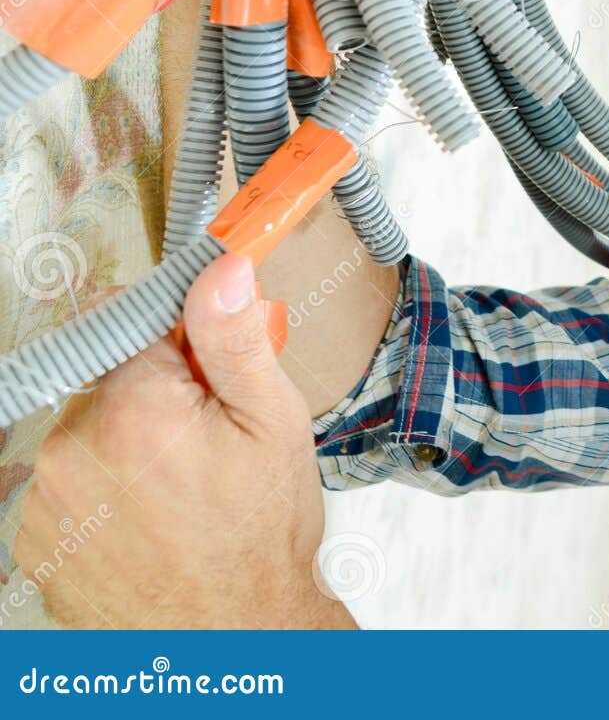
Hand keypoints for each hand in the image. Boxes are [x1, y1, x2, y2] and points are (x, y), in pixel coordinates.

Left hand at [13, 254, 353, 627]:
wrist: (235, 637)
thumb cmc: (261, 536)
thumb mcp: (274, 423)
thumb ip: (235, 339)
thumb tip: (220, 268)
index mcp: (133, 409)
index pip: (138, 326)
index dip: (182, 345)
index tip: (208, 370)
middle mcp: (72, 449)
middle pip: (112, 382)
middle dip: (157, 397)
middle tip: (209, 442)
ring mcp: (46, 500)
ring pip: (88, 434)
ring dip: (127, 446)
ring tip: (182, 492)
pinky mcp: (36, 540)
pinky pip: (69, 486)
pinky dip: (104, 493)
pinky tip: (151, 521)